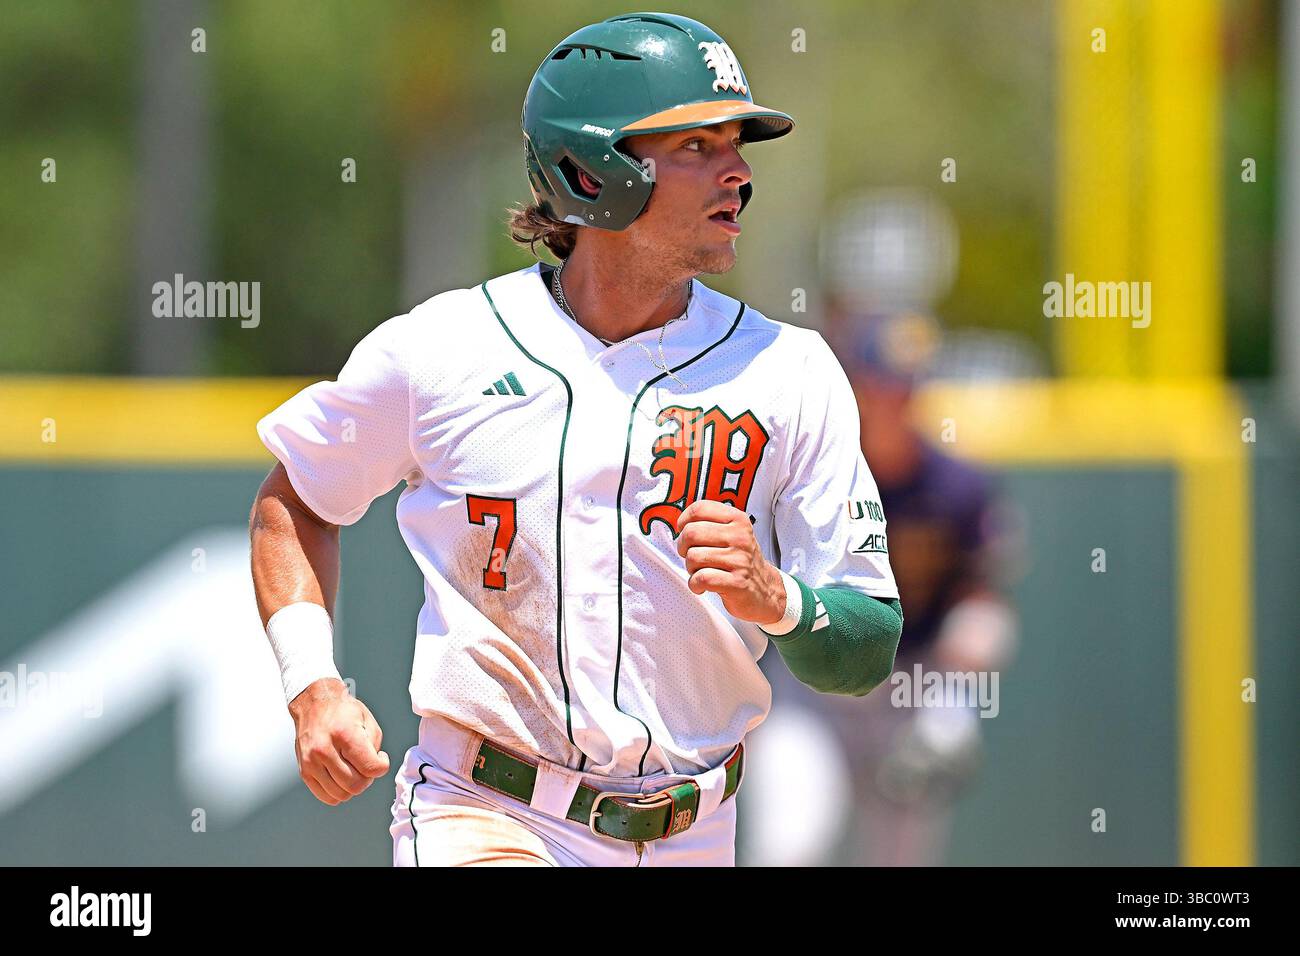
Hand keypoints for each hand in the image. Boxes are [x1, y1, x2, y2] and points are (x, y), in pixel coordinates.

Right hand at [288, 677, 390, 805]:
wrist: (313, 704)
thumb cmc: (342, 711)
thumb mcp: (368, 720)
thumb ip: (374, 747)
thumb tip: (374, 769)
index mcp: (344, 734)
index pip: (370, 768)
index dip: (382, 766)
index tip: (380, 758)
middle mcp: (324, 749)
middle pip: (356, 785)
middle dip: (368, 778)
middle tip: (367, 765)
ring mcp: (311, 762)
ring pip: (342, 794)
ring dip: (353, 786)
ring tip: (353, 769)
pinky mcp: (304, 771)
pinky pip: (327, 797)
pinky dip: (338, 792)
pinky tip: (342, 776)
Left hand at [674, 499, 785, 625]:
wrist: (765, 590)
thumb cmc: (738, 560)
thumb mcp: (732, 533)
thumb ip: (709, 523)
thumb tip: (679, 523)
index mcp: (737, 520)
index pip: (699, 509)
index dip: (684, 522)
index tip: (686, 534)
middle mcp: (740, 537)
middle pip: (691, 533)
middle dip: (683, 548)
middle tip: (693, 557)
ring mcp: (740, 560)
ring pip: (693, 557)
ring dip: (691, 569)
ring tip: (702, 572)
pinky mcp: (737, 583)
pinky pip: (701, 578)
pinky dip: (695, 585)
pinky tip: (703, 587)